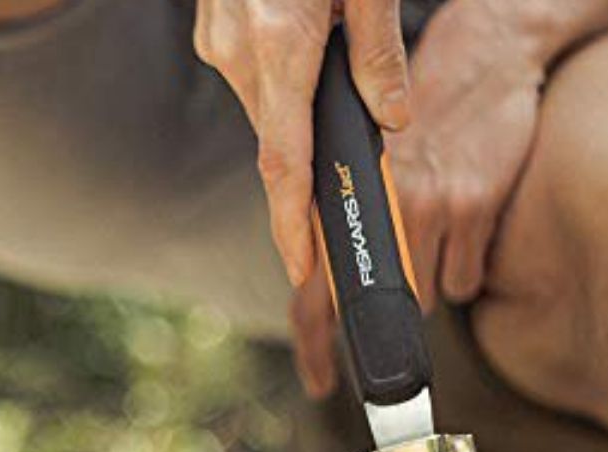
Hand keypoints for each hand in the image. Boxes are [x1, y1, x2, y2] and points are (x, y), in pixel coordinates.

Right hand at [195, 0, 409, 286]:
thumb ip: (379, 52)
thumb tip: (392, 119)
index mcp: (281, 42)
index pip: (285, 162)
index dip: (292, 227)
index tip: (302, 269)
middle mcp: (240, 50)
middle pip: (281, 142)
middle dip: (312, 165)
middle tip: (358, 166)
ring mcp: (221, 38)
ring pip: (268, 108)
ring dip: (302, 111)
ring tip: (337, 65)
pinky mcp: (216, 26)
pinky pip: (255, 75)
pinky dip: (285, 80)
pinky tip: (308, 46)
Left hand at [290, 0, 548, 397]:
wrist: (484, 54)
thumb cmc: (424, 110)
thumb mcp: (375, 164)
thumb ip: (357, 220)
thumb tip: (341, 282)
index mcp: (347, 199)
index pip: (319, 289)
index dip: (316, 343)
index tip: (321, 381)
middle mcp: (381, 208)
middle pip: (380, 309)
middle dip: (388, 321)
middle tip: (399, 323)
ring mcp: (428, 208)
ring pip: (427, 298)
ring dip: (432, 282)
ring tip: (439, 235)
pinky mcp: (471, 207)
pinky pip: (466, 281)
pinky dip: (466, 269)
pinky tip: (466, 230)